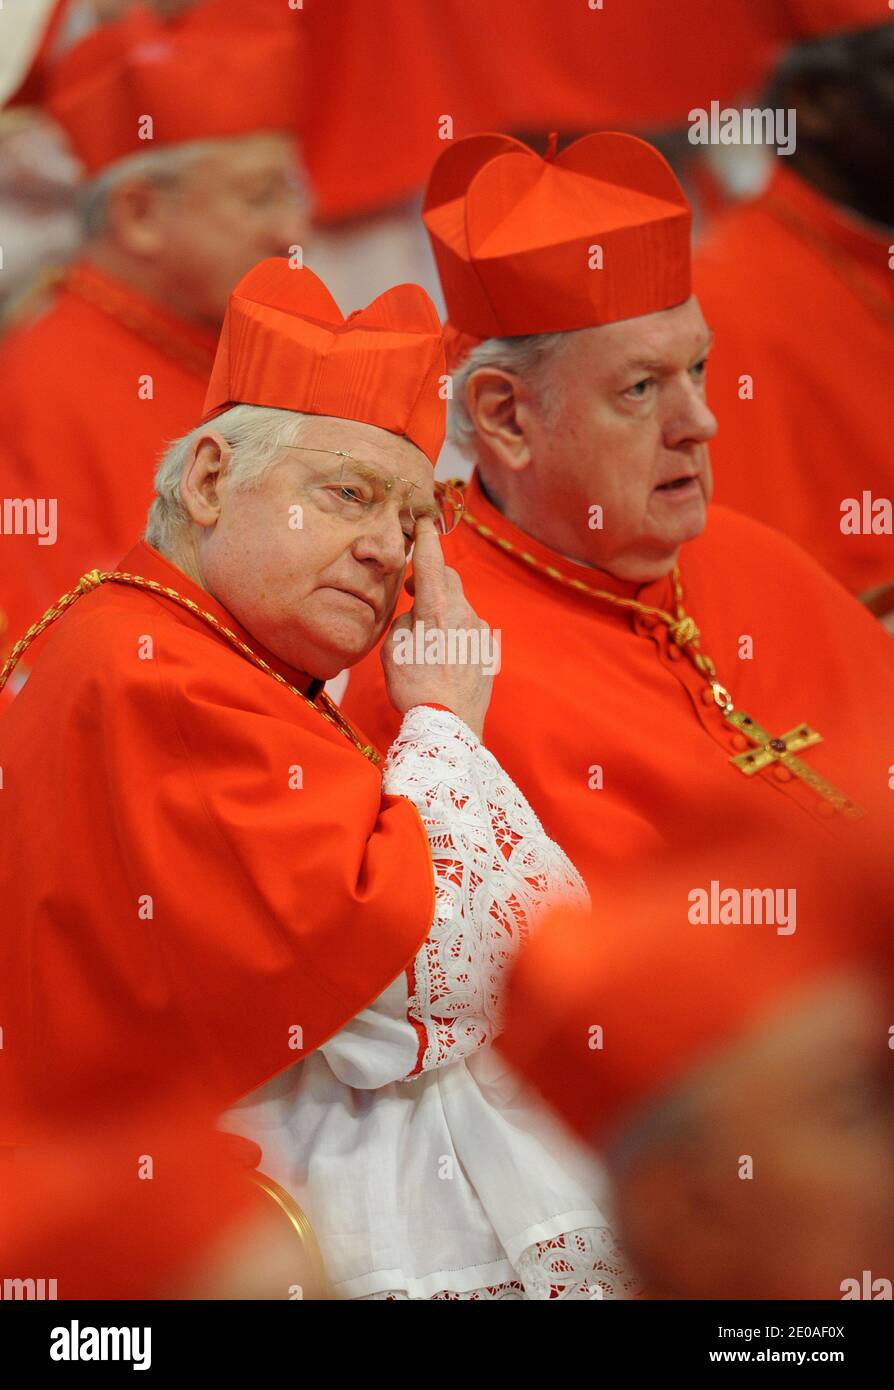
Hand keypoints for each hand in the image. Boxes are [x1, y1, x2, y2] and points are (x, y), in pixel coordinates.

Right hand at [381, 519, 494, 739]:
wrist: (450, 726)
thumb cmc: (414, 688)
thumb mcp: (393, 650)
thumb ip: (404, 620)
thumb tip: (416, 612)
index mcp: (436, 609)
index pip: (432, 561)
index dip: (427, 538)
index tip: (424, 521)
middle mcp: (463, 613)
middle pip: (449, 579)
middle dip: (432, 576)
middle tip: (412, 588)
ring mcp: (479, 631)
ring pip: (459, 605)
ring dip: (443, 609)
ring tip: (425, 635)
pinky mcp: (488, 649)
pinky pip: (469, 628)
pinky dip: (455, 631)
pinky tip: (443, 655)